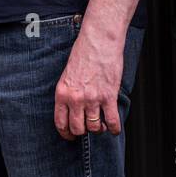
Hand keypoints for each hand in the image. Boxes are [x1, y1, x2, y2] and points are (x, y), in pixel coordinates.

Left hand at [54, 23, 125, 139]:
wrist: (99, 40)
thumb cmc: (85, 52)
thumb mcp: (68, 74)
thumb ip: (69, 92)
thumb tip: (74, 108)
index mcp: (62, 93)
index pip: (61, 123)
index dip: (66, 133)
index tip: (71, 136)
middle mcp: (75, 99)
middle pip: (78, 128)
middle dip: (83, 131)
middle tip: (88, 129)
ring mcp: (92, 99)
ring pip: (94, 127)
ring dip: (99, 129)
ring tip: (102, 125)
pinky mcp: (108, 96)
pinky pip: (112, 120)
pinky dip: (114, 128)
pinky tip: (114, 128)